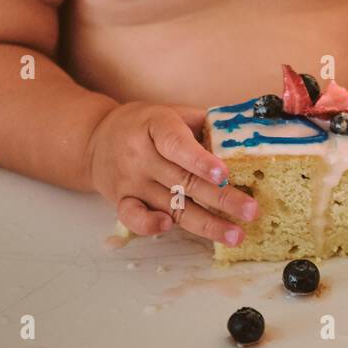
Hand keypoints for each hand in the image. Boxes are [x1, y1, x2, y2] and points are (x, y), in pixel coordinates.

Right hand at [88, 101, 257, 243]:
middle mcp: (140, 154)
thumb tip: (243, 144)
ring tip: (234, 234)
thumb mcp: (173, 112)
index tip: (224, 175)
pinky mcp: (121, 200)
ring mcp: (130, 181)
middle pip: (183, 181)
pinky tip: (171, 228)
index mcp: (156, 125)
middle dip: (221, 199)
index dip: (201, 161)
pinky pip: (134, 217)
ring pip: (170, 205)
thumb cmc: (146, 125)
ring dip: (205, 224)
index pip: (177, 145)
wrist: (97, 138)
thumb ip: (204, 126)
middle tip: (250, 211)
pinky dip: (150, 225)